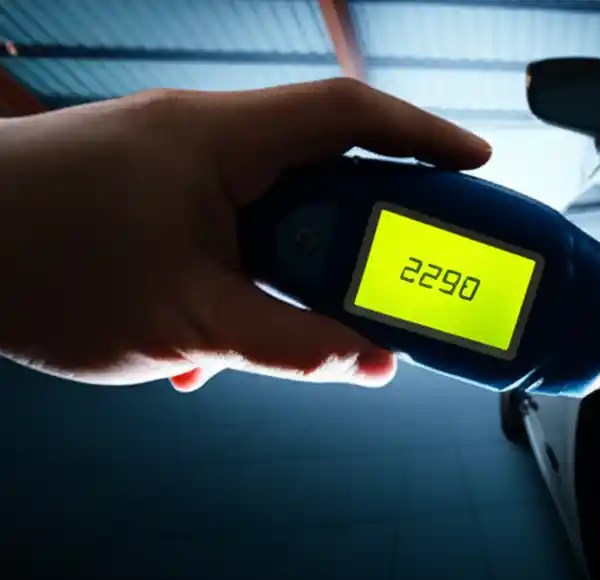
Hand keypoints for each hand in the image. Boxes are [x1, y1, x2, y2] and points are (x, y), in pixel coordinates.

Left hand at [0, 79, 490, 390]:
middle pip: (321, 164)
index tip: (475, 166)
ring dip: (293, 267)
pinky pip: (223, 225)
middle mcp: (198, 135)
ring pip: (269, 206)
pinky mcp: (142, 188)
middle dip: (366, 227)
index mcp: (220, 140)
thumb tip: (374, 363)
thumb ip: (292, 345)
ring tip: (296, 328)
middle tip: (408, 276)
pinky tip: (216, 338)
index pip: (350, 116)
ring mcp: (167, 159)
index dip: (422, 139)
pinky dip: (242, 275)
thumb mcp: (187, 322)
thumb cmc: (34, 266)